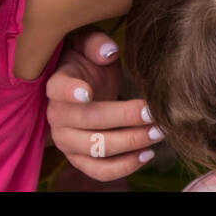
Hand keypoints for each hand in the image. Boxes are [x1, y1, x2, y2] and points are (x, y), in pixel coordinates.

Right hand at [45, 28, 163, 181]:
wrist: (85, 86)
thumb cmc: (89, 62)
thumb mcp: (90, 43)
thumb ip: (96, 43)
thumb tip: (109, 52)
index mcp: (57, 84)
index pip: (58, 89)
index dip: (70, 91)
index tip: (87, 92)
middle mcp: (57, 116)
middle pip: (89, 121)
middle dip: (125, 117)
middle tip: (154, 112)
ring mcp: (66, 141)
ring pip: (97, 149)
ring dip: (131, 143)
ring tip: (158, 132)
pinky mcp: (79, 159)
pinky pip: (100, 171)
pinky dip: (125, 167)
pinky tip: (148, 153)